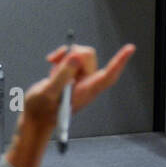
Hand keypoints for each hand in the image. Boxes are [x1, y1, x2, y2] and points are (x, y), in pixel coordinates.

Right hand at [5, 44, 134, 166]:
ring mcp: (80, 80)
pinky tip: (52, 66)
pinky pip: (71, 57)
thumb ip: (62, 75)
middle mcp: (86, 84)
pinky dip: (61, 58)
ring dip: (64, 57)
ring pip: (79, 55)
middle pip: (88, 57)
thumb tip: (75, 58)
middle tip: (54, 60)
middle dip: (72, 53)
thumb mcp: (48, 92)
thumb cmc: (41, 110)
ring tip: (51, 68)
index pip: (108, 75)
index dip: (119, 61)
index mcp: (85, 91)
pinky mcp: (72, 76)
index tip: (130, 48)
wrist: (35, 117)